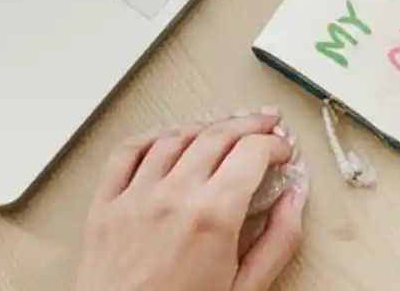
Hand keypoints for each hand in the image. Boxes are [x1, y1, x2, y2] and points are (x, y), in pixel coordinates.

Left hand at [77, 111, 308, 290]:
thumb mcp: (245, 289)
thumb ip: (278, 240)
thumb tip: (294, 200)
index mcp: (213, 217)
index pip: (252, 152)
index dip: (274, 144)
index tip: (281, 150)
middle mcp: (173, 197)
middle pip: (218, 135)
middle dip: (248, 125)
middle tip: (264, 125)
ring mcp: (135, 198)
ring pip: (175, 137)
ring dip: (205, 127)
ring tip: (223, 129)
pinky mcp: (105, 206)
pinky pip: (127, 152)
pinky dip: (151, 137)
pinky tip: (166, 138)